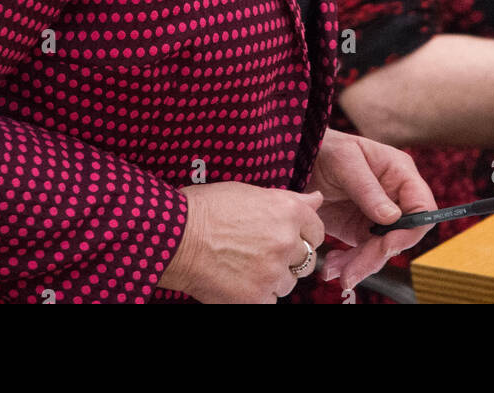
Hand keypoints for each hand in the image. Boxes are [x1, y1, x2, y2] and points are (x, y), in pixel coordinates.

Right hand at [158, 181, 324, 302]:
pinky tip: (239, 280)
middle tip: (262, 252)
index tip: (291, 237)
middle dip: (288, 257)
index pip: (316, 230)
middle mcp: (286, 242)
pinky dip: (257, 294)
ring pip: (288, 282)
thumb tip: (317, 199)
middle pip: (304, 259)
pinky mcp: (256, 297)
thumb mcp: (250, 192)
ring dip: (273, 277)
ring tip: (246, 266)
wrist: (176, 237)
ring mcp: (273, 272)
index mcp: (288, 212)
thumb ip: (288, 200)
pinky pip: (270, 301)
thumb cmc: (207, 209)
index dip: (303, 234)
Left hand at [306, 128, 436, 291]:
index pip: (423, 207)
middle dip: (378, 256)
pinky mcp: (361, 230)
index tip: (387, 245)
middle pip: (402, 236)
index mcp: (400, 173)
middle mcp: (395, 197)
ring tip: (337, 273)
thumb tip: (392, 217)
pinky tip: (333, 266)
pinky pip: (364, 254)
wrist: (299, 160)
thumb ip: (368, 188)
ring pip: (383, 251)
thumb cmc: (325, 148)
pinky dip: (349, 265)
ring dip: (361, 266)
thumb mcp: (345, 161)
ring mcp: (378, 216)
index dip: (411, 230)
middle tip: (352, 271)